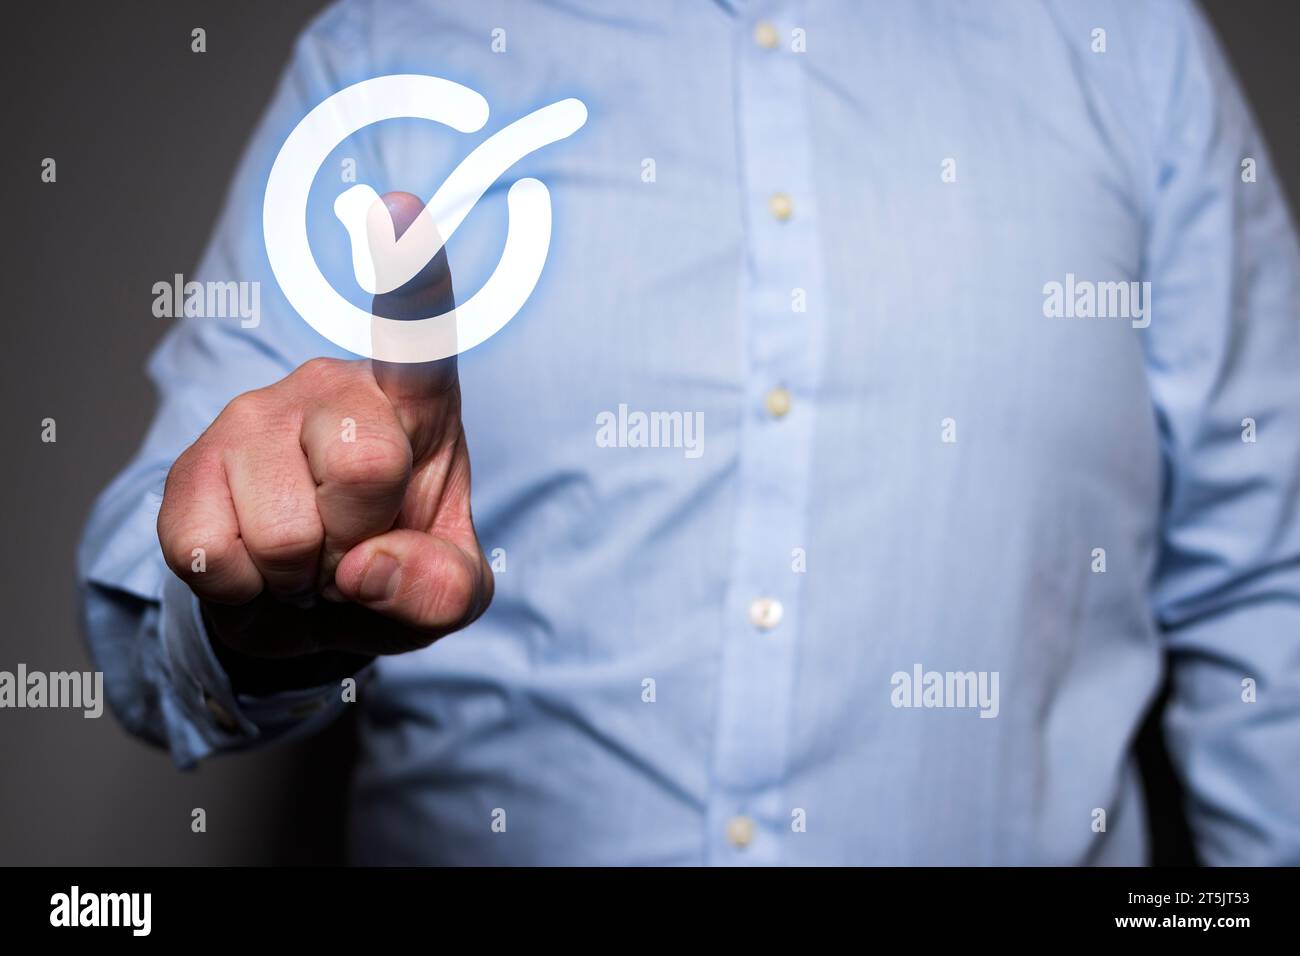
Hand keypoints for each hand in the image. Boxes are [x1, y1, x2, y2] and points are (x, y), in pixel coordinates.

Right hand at [157, 192, 491, 675]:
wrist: (299, 605)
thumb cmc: (390, 568)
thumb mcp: (449, 590)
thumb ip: (442, 587)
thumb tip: (363, 565)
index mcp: (414, 402)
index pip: (418, 335)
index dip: (412, 275)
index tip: (402, 211)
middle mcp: (332, 389)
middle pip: (365, 462)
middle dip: (364, 536)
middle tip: (353, 545)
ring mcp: (253, 419)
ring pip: (287, 530)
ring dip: (301, 575)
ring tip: (306, 561)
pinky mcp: (188, 469)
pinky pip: (216, 555)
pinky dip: (244, 591)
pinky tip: (255, 567)